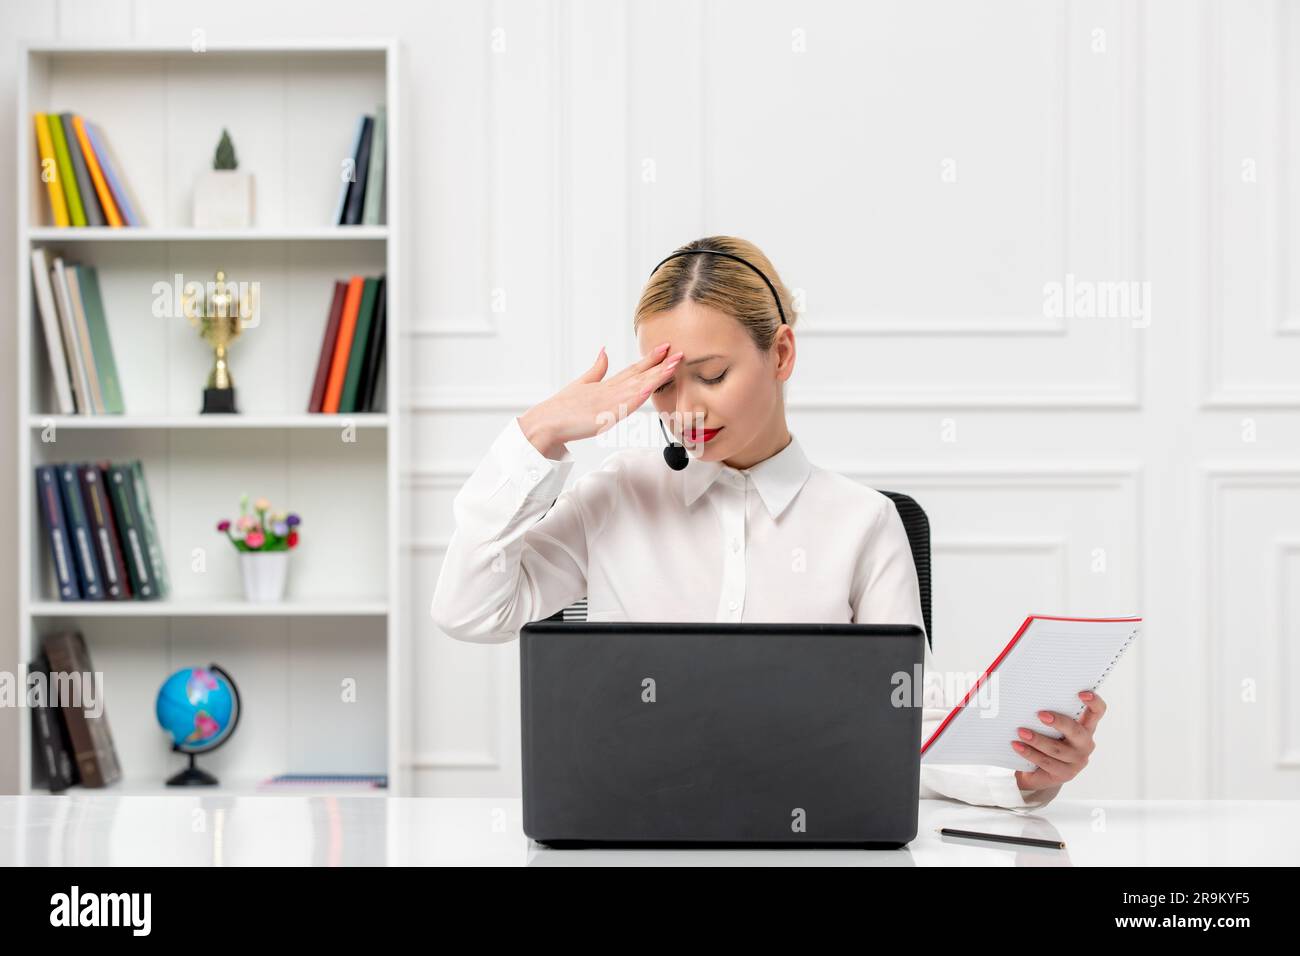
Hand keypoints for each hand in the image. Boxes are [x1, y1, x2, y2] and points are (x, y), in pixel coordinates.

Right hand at [517, 343, 683, 456]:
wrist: (546, 422)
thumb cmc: (561, 408)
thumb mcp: (581, 384)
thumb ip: (596, 369)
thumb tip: (604, 351)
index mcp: (606, 384)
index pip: (633, 369)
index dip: (650, 359)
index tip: (665, 348)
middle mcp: (609, 390)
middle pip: (639, 374)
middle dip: (660, 364)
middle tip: (678, 352)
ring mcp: (607, 401)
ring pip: (637, 386)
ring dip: (656, 376)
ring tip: (673, 366)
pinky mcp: (603, 415)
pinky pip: (623, 405)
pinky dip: (636, 396)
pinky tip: (648, 388)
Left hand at [1012, 690, 1105, 792]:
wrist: (1037, 773)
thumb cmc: (1045, 741)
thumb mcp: (1050, 727)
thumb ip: (1048, 713)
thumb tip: (1028, 696)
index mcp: (1085, 727)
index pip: (1097, 712)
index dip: (1094, 702)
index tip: (1081, 693)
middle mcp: (1085, 743)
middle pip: (1076, 731)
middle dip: (1059, 722)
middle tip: (1040, 714)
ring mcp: (1077, 760)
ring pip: (1057, 749)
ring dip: (1037, 739)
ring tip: (1021, 732)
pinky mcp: (1066, 774)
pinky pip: (1046, 762)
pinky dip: (1029, 753)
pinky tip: (1017, 746)